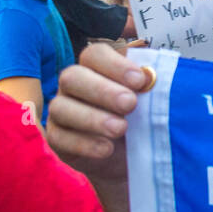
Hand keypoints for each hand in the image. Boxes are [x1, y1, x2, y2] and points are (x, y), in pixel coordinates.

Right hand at [48, 43, 149, 184]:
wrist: (136, 156)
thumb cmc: (145, 119)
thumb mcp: (154, 103)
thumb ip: (153, 88)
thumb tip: (154, 78)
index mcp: (98, 69)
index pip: (95, 55)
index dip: (115, 64)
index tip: (140, 80)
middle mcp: (75, 86)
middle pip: (73, 77)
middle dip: (102, 90)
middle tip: (130, 104)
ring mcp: (62, 111)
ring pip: (60, 107)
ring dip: (92, 118)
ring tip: (120, 129)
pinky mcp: (58, 139)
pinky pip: (58, 138)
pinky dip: (83, 144)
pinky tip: (107, 149)